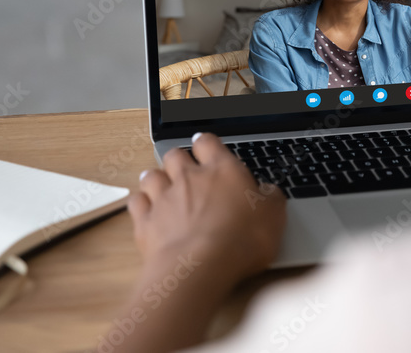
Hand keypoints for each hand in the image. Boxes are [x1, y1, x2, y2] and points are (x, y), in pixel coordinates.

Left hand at [128, 133, 285, 281]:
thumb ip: (270, 198)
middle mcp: (189, 177)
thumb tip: (268, 191)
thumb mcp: (273, 217)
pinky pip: (137, 202)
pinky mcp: (146, 221)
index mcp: (222, 170)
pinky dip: (141, 203)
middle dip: (180, 159)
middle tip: (186, 169)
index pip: (208, 143)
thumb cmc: (240, 240)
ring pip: (152, 175)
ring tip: (162, 184)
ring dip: (157, 177)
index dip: (207, 144)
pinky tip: (148, 209)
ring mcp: (164, 198)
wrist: (200, 267)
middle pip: (176, 155)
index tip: (208, 147)